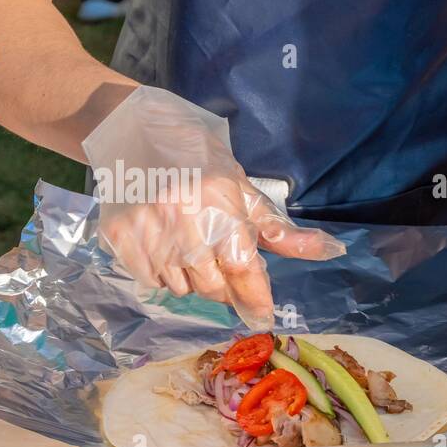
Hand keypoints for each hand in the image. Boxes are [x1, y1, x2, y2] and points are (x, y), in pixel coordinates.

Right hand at [82, 86, 343, 328]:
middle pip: (212, 286)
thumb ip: (278, 230)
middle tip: (228, 274)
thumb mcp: (243, 189)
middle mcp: (181, 219)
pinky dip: (165, 275)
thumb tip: (327, 251)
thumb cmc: (198, 158)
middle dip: (227, 289)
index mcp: (218, 203)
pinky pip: (151, 280)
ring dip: (195, 281)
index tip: (263, 316)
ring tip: (195, 252)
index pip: (241, 267)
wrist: (134, 130)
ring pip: (181, 288)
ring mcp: (146, 229)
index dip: (255, 298)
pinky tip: (169, 250)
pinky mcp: (118, 236)